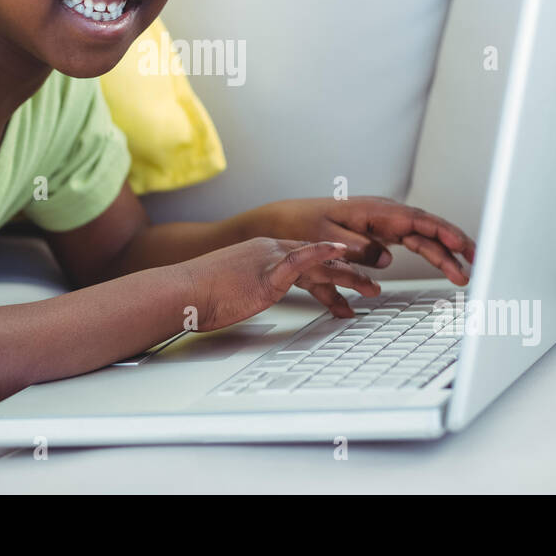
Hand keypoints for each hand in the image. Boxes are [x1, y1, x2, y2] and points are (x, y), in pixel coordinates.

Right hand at [178, 237, 379, 331]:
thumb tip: (248, 303)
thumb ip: (247, 291)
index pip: (304, 257)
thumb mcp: (230, 289)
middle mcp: (269, 251)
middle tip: (373, 284)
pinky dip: (322, 255)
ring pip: (320, 263)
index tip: (348, 275)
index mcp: (261, 253)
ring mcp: (269, 261)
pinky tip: (339, 254)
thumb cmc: (199, 295)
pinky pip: (300, 260)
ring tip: (372, 287)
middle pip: (319, 259)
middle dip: (349, 272)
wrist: (182, 291)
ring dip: (349, 275)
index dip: (329, 266)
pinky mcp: (267, 274)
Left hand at [251, 196, 476, 290]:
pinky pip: (408, 245)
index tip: (465, 247)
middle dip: (452, 247)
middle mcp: (383, 216)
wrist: (281, 222)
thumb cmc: (301, 223)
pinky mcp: (376, 237)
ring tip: (461, 274)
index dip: (444, 233)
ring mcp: (381, 226)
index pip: (418, 221)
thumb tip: (387, 258)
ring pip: (419, 240)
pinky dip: (425, 255)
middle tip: (474, 267)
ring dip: (441, 255)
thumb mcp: (325, 236)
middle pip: (425, 232)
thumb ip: (356, 246)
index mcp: (374, 211)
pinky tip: (443, 264)